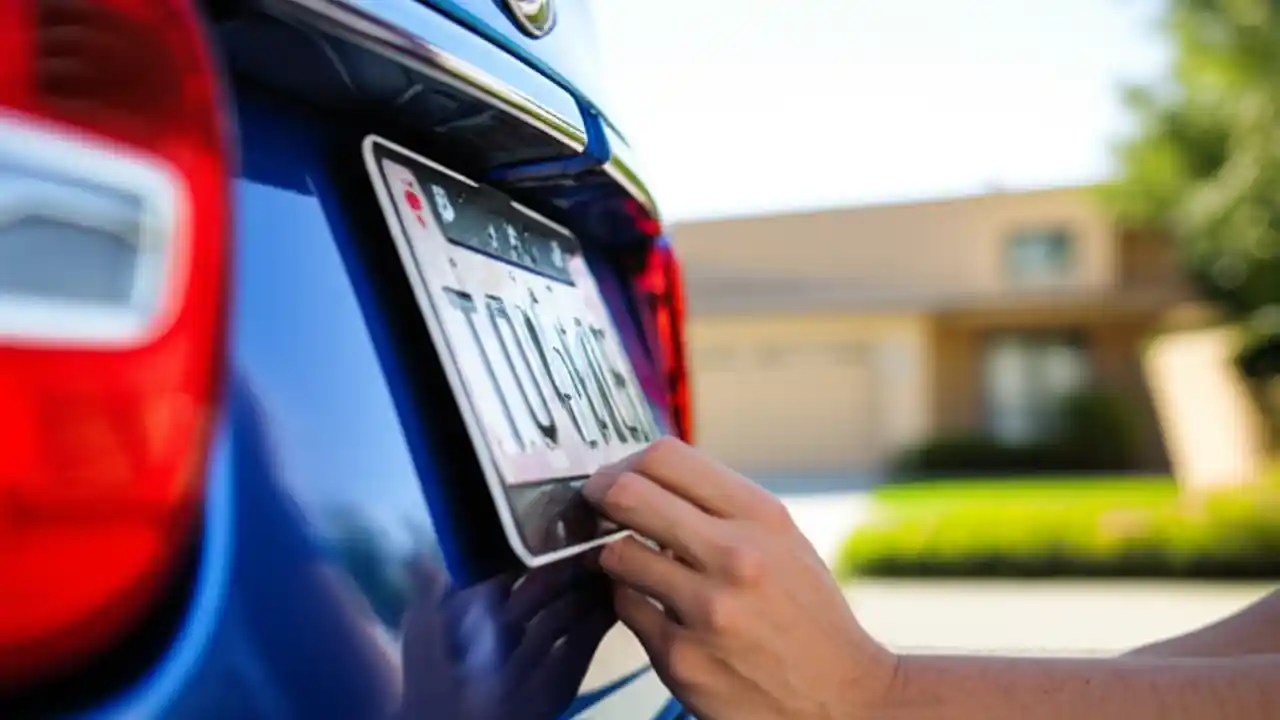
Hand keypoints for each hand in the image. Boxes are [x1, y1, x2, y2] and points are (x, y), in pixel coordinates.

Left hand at [583, 438, 897, 719]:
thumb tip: (648, 479)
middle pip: (629, 495)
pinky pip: (627, 608)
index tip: (618, 475)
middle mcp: (735, 557)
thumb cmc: (806, 615)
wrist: (840, 698)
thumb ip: (721, 508)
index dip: (628, 462)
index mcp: (761, 518)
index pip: (667, 457)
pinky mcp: (681, 658)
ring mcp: (705, 610)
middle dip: (602, 495)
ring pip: (616, 555)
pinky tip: (655, 607)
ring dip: (616, 555)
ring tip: (633, 562)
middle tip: (596, 504)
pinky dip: (632, 602)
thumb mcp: (783, 540)